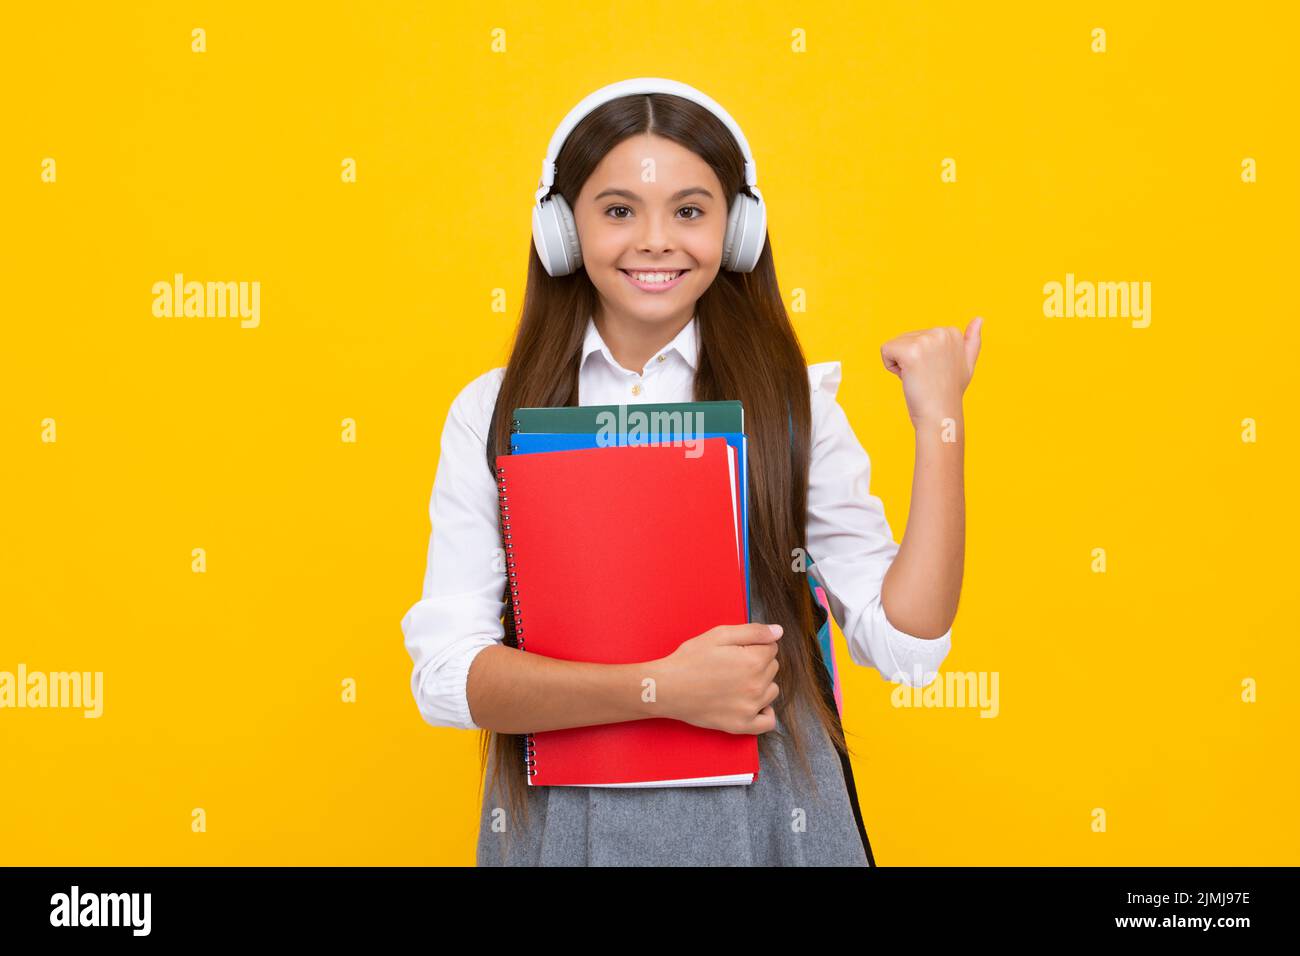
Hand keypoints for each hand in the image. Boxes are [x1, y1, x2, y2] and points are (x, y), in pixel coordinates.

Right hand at [654, 623, 781, 734]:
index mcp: (754, 660)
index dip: (753, 645)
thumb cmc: (690, 659)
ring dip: (760, 685)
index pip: (772, 647)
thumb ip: (753, 631)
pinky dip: (765, 713)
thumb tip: (778, 632)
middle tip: (731, 664)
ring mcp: (751, 708)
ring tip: (736, 682)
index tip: (736, 650)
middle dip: (757, 663)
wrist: (667, 688)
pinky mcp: (742, 725)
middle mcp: (757, 685)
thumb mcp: (719, 635)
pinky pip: (768, 722)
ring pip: (772, 691)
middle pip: (772, 668)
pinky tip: (752, 704)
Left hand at [880, 316, 982, 426]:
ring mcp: (926, 341)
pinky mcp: (911, 351)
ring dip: (901, 364)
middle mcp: (940, 332)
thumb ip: (972, 341)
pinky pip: (885, 351)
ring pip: (895, 345)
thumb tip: (979, 318)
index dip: (922, 357)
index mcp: (951, 332)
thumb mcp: (967, 364)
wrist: (940, 415)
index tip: (934, 371)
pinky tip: (908, 378)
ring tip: (919, 378)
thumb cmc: (949, 393)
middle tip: (926, 378)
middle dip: (910, 359)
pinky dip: (890, 367)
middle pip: (905, 340)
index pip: (918, 337)